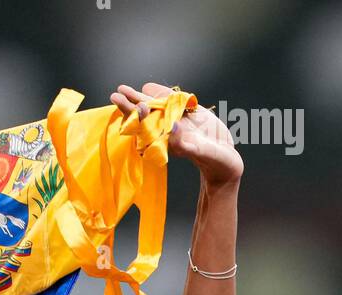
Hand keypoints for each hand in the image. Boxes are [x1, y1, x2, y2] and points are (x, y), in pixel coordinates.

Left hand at [110, 82, 243, 186]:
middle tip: (116, 93)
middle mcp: (169, 131)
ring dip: (140, 98)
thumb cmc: (214, 162)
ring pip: (156, 107)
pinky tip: (148, 87)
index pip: (148, 127)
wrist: (225, 161)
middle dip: (131, 105)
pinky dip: (160, 94)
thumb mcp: (202, 151)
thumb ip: (187, 142)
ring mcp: (177, 122)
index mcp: (168, 141)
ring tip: (124, 89)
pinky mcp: (187, 116)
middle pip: (146, 116)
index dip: (136, 116)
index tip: (130, 106)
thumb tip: (172, 127)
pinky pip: (172, 102)